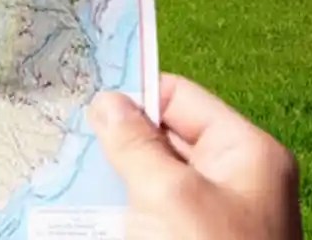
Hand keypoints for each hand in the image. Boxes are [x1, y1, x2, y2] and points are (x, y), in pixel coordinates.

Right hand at [89, 73, 301, 238]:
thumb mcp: (167, 193)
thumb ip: (133, 143)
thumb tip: (107, 102)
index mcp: (244, 153)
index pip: (179, 98)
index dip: (133, 95)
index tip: (84, 98)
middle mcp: (231, 179)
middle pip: (161, 138)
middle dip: (115, 140)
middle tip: (68, 138)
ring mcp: (210, 216)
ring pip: (147, 179)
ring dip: (109, 178)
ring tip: (67, 174)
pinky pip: (146, 214)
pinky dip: (116, 210)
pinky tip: (83, 209)